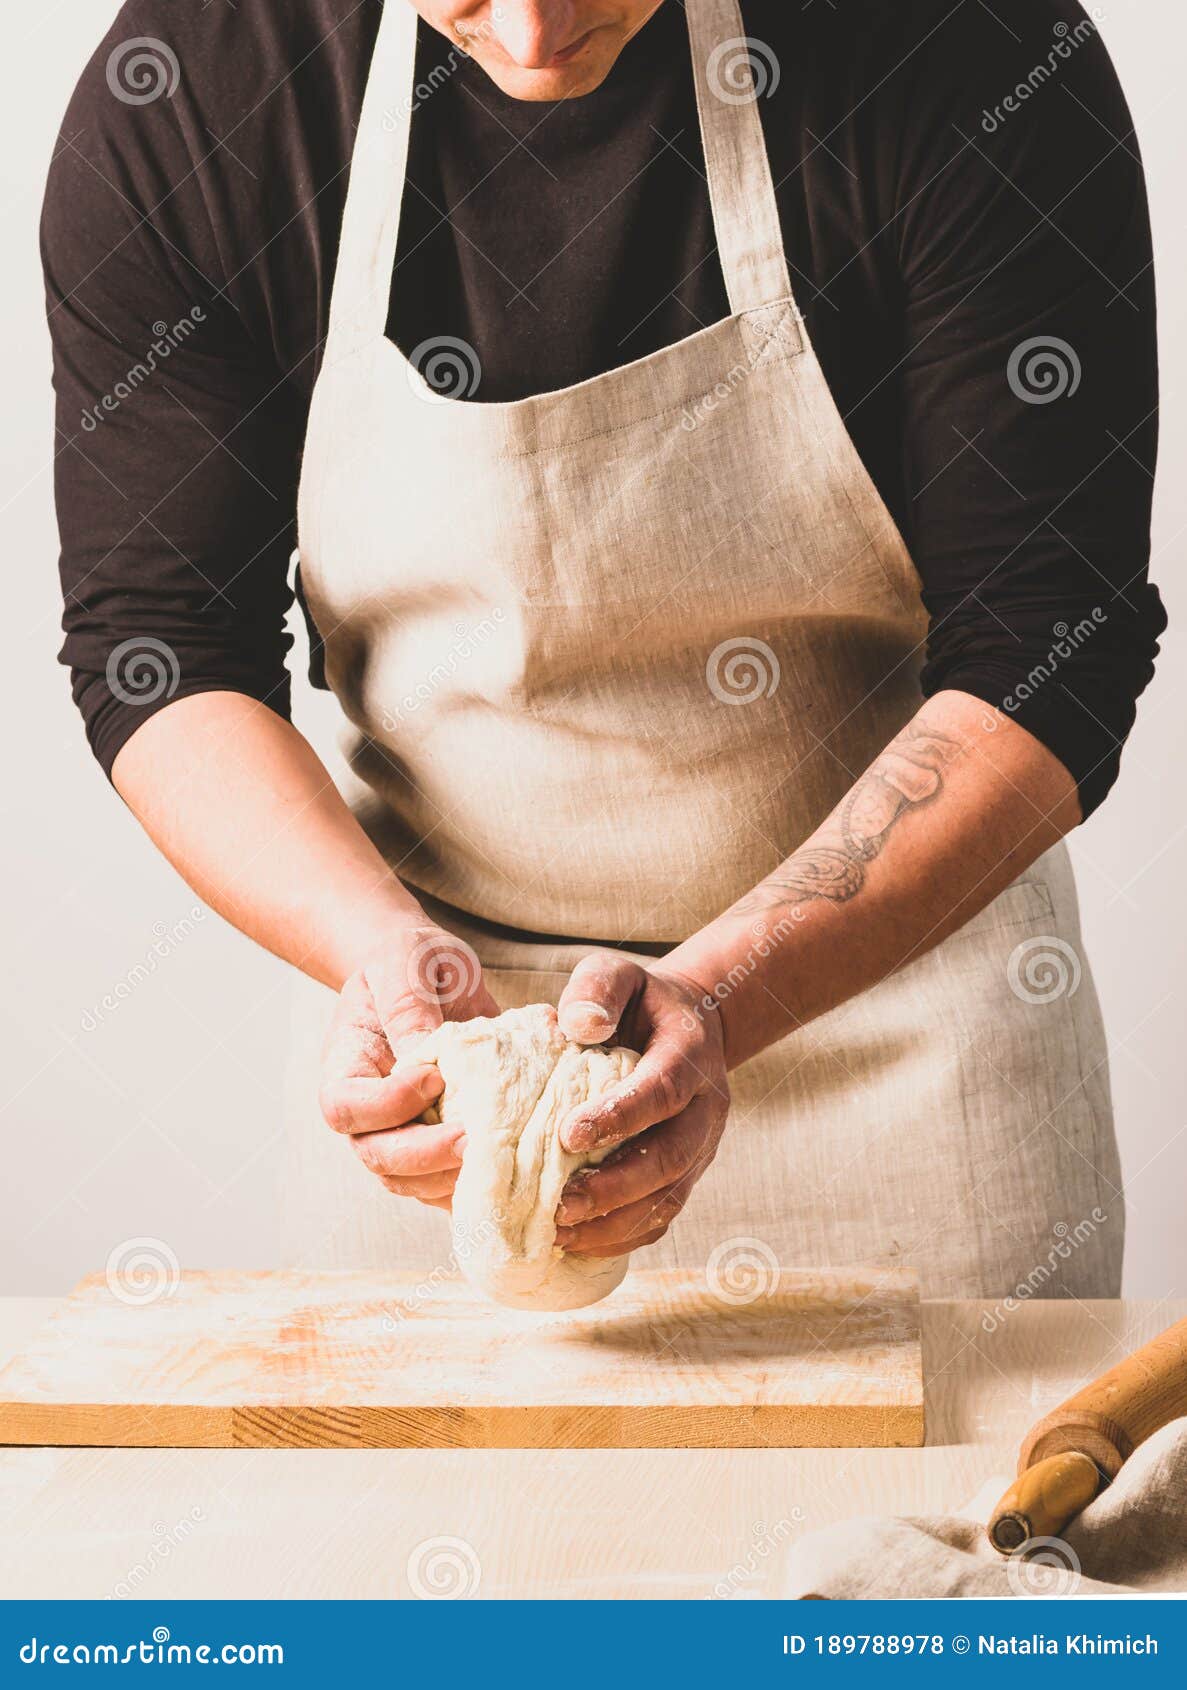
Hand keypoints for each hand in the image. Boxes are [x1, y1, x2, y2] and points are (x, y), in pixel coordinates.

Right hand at [318, 920, 499, 1209]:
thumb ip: (409, 1006)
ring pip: (410, 1181)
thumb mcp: (407, 961)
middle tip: (474, 1139)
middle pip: (376, 1156)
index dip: (386, 1104)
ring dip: (451, 1179)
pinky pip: (445, 1182)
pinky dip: (475, 1184)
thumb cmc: (411, 959)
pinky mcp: (436, 1141)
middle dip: (424, 1157)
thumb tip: (422, 1056)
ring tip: (497, 1157)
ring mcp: (399, 1131)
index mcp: (347, 1063)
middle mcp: (367, 1108)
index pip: (345, 1107)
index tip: (434, 1077)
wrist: (429, 969)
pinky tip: (511, 1170)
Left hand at [553, 956, 729, 1258]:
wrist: (688, 1026)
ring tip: (559, 1233)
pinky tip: (576, 1245)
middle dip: (615, 1188)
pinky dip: (623, 1238)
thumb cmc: (638, 1002)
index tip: (568, 1134)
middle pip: (670, 1158)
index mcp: (689, 1056)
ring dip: (616, 1223)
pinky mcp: (687, 1175)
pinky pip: (663, 1218)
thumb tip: (577, 1027)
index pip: (661, 1090)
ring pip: (669, 1198)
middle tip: (560, 1204)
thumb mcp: (617, 975)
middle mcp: (705, 1108)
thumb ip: (596, 990)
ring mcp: (701, 1148)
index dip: (620, 1116)